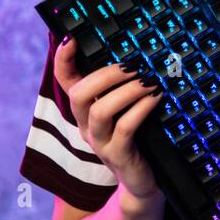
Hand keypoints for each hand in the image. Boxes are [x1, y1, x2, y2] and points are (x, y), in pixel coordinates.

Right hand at [53, 36, 165, 201]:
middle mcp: (86, 126)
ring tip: (150, 81)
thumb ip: (123, 89)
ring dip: (127, 91)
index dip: (63, 60)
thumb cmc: (137, 139)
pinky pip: (125, 127)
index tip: (72, 38)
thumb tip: (137, 56)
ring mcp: (100, 142)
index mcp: (84, 111)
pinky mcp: (118, 155)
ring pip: (101, 110)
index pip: (65, 82)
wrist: (142, 181)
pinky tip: (156, 98)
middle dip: (105, 75)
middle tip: (133, 66)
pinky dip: (141, 109)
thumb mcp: (125, 111)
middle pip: (79, 94)